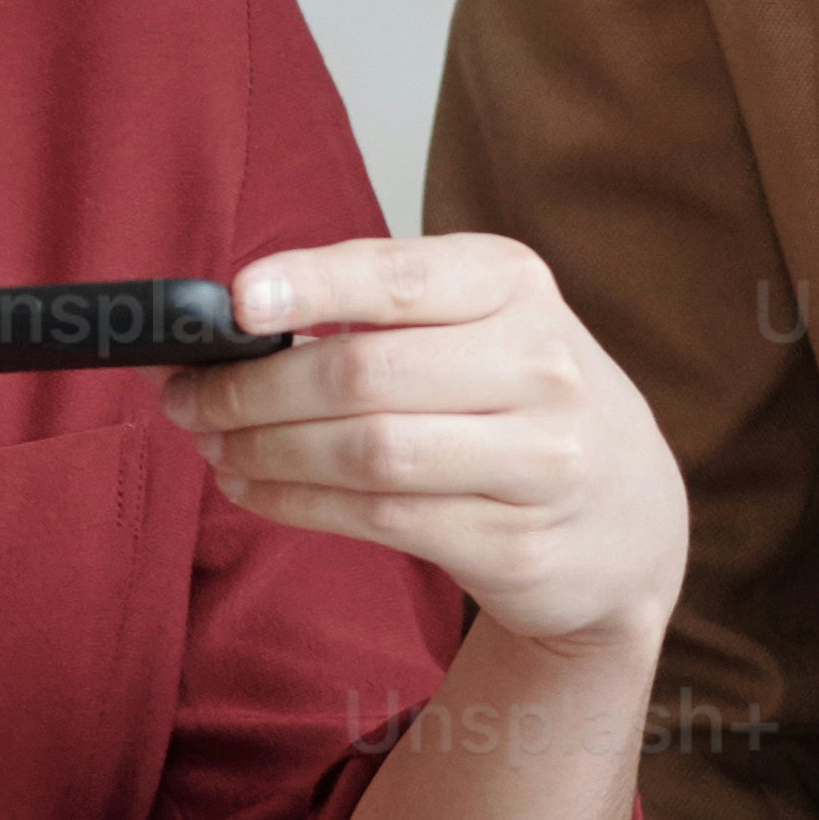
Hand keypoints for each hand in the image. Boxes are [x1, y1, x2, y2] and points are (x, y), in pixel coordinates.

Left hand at [174, 233, 686, 649]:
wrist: (630, 519)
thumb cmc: (520, 402)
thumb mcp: (481, 325)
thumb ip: (375, 312)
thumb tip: (226, 319)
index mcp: (516, 286)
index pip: (400, 277)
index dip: (312, 285)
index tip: (236, 301)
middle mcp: (540, 366)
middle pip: (365, 375)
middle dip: (254, 389)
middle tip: (189, 398)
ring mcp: (537, 460)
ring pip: (366, 454)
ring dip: (266, 452)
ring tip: (213, 447)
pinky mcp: (515, 542)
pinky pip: (379, 519)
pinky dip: (298, 503)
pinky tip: (257, 488)